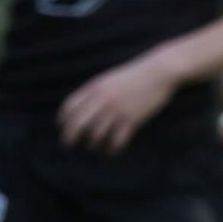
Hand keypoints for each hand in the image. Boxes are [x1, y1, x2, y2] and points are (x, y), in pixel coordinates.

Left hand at [58, 55, 177, 154]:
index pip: (69, 107)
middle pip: (77, 125)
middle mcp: (103, 99)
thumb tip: (82, 109)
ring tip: (98, 147)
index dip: (63, 121)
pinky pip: (115, 142)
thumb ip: (95, 92)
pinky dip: (113, 150)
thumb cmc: (135, 75)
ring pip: (95, 136)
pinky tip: (114, 151)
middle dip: (70, 138)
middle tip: (70, 146)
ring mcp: (117, 110)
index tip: (63, 128)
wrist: (159, 71)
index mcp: (95, 87)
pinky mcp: (132, 119)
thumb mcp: (110, 79)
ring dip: (94, 145)